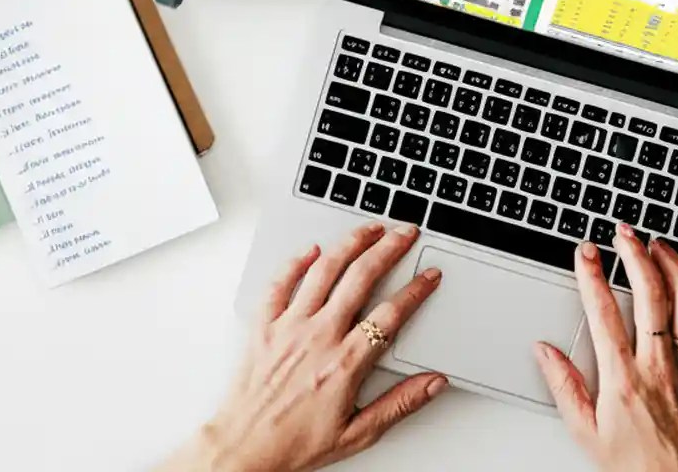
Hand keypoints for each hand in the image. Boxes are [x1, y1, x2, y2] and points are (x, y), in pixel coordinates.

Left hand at [162, 222, 447, 471]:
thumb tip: (433, 383)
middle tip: (405, 233)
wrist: (244, 449)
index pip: (392, 314)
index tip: (430, 276)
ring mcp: (289, 327)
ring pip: (324, 270)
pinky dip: (296, 262)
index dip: (417, 290)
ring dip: (350, 243)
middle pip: (361, 277)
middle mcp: (318, 336)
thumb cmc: (296, 444)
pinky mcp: (263, 326)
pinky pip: (280, 284)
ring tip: (369, 229)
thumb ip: (400, 403)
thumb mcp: (359, 432)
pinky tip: (311, 250)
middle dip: (389, 249)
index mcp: (346, 362)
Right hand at [535, 224, 677, 471]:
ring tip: (659, 246)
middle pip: (650, 292)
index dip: (592, 274)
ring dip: (673, 265)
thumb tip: (544, 352)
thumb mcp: (586, 432)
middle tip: (624, 234)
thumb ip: (564, 386)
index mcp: (623, 378)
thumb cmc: (637, 468)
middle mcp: (659, 365)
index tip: (586, 252)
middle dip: (634, 253)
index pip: (603, 311)